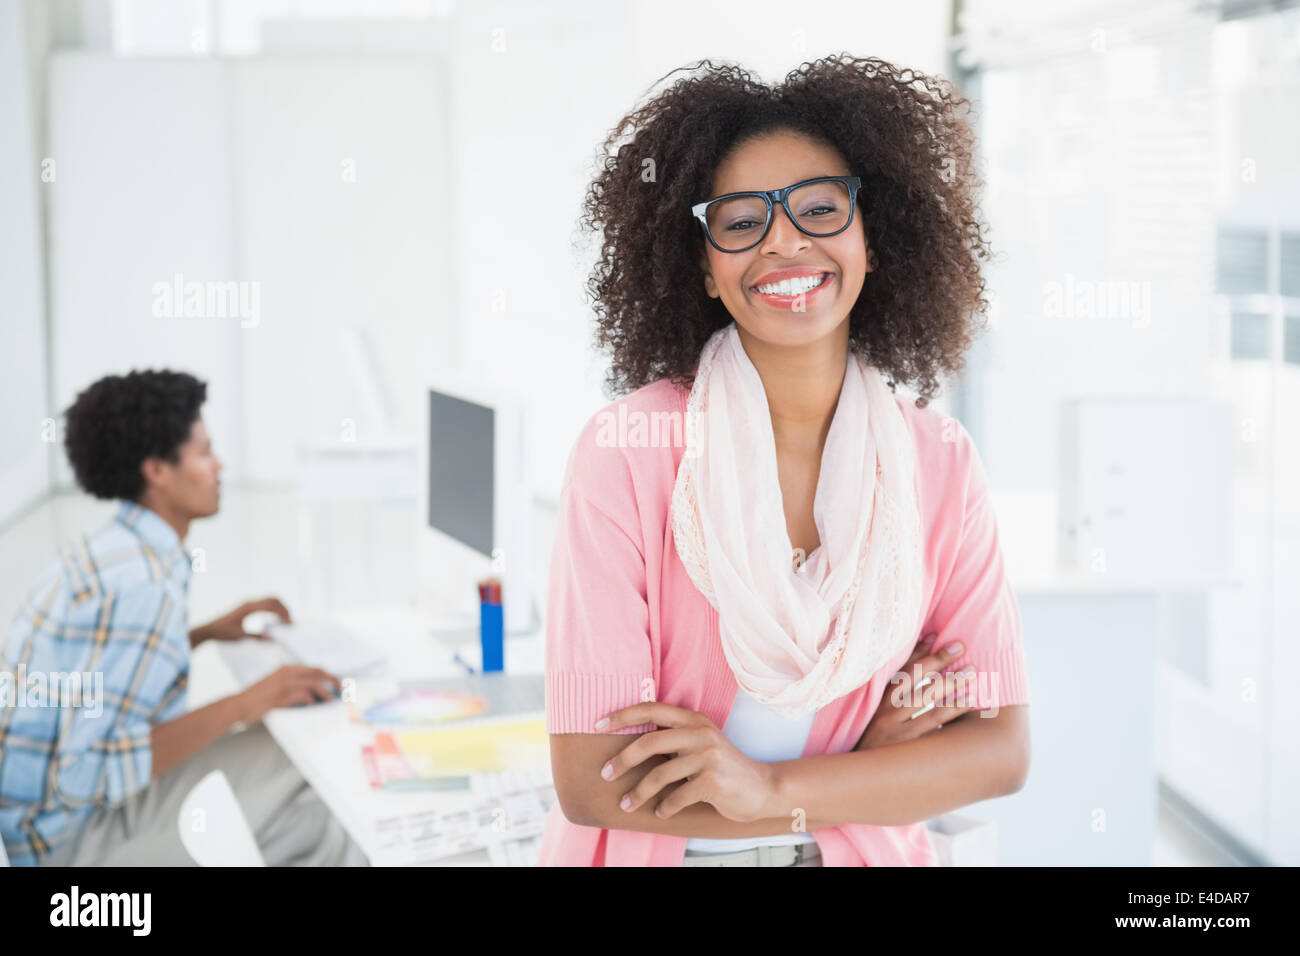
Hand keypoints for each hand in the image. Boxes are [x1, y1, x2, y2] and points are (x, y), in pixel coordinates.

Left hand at [191, 596, 292, 644]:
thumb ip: (257, 637)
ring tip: (284, 618)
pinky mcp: (247, 606)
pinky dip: (272, 608)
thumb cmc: (223, 632)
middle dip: (284, 608)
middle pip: (273, 599)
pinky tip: (274, 617)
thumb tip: (272, 639)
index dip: (282, 613)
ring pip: (269, 599)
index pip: (271, 606)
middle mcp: (249, 602)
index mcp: (249, 608)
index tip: (288, 622)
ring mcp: (248, 603)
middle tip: (290, 620)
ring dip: (279, 607)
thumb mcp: (241, 636)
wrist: (209, 629)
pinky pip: (264, 603)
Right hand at [238, 665, 341, 722]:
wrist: (238, 705)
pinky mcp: (279, 696)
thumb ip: (292, 684)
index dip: (329, 675)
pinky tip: (312, 705)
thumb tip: (314, 692)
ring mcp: (283, 684)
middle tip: (341, 690)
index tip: (338, 683)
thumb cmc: (258, 698)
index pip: (314, 669)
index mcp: (286, 669)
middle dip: (332, 681)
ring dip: (324, 692)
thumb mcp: (275, 684)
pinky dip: (310, 700)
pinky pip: (301, 695)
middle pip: (318, 673)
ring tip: (329, 700)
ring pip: (313, 684)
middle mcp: (286, 673)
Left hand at [595, 702, 778, 822]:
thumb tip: (627, 746)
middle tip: (605, 774)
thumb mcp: (699, 744)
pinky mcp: (714, 781)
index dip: (622, 715)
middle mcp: (700, 732)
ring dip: (638, 793)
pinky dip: (664, 807)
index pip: (651, 707)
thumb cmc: (720, 768)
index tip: (597, 725)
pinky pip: (677, 796)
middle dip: (622, 759)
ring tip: (625, 805)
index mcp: (693, 719)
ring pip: (660, 774)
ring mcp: (709, 756)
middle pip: (650, 741)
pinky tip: (660, 812)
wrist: (761, 788)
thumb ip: (672, 738)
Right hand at [854, 632, 978, 750]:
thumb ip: (900, 690)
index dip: (920, 651)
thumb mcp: (881, 714)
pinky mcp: (908, 747)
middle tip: (961, 646)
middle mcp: (886, 712)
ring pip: (927, 701)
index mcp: (879, 700)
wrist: (862, 778)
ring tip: (971, 673)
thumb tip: (923, 665)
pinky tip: (967, 701)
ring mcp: (897, 730)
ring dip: (951, 684)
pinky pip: (933, 725)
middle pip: (915, 680)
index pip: (901, 669)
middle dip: (939, 661)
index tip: (938, 635)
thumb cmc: (878, 741)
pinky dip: (951, 710)